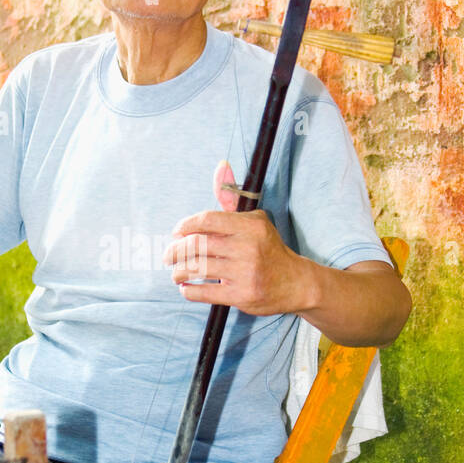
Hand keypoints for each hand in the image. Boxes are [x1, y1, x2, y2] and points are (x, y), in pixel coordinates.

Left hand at [162, 161, 315, 314]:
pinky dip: (189, 291)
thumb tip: (221, 166)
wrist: (295, 283)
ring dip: (179, 272)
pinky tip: (186, 288)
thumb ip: (232, 199)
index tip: (177, 233)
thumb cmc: (267, 249)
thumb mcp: (255, 220)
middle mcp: (248, 248)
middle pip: (198, 245)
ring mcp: (246, 273)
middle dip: (175, 251)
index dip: (186, 225)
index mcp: (250, 226)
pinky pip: (206, 293)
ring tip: (176, 273)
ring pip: (198, 268)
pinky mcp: (243, 296)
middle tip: (168, 256)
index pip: (208, 219)